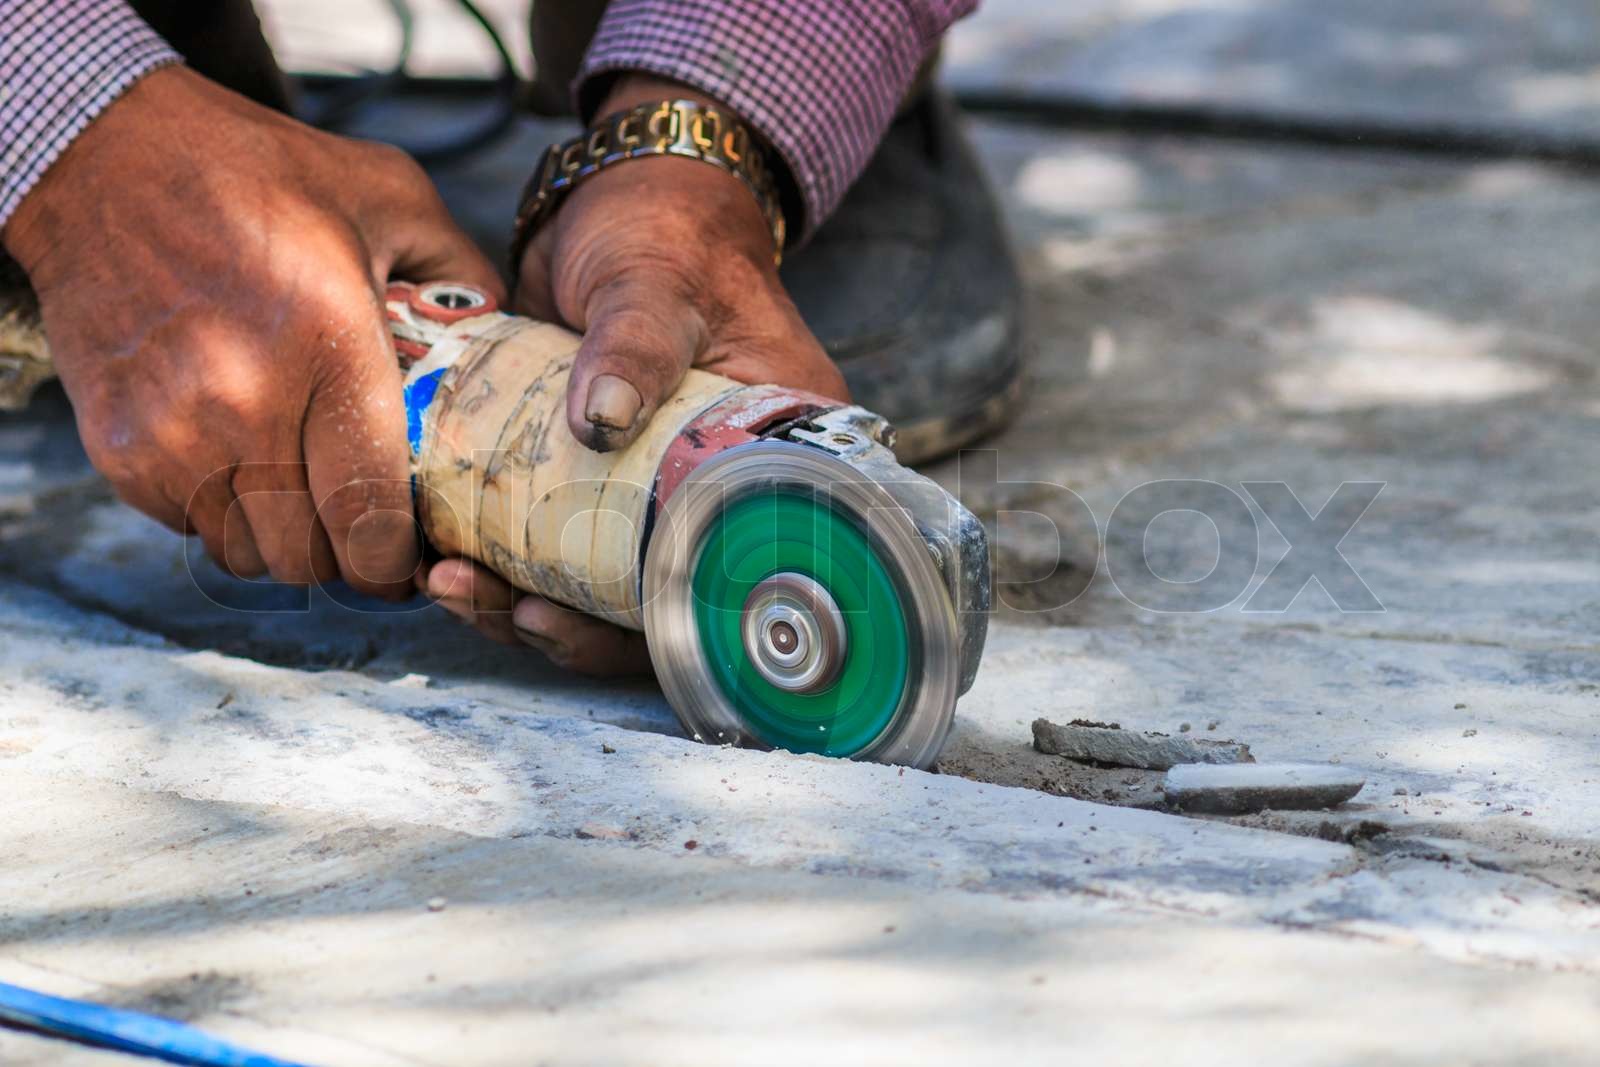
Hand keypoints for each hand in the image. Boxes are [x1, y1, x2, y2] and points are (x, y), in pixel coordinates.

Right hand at [3, 66, 503, 597]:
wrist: (108, 158)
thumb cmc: (257, 178)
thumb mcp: (389, 197)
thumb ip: (464, 273)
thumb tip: (509, 338)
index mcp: (327, 348)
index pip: (369, 520)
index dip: (397, 560)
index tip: (411, 549)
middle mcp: (244, 404)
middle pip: (312, 560)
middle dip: (347, 553)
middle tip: (363, 516)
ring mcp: (172, 434)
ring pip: (249, 555)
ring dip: (285, 536)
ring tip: (304, 483)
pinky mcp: (120, 448)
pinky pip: (190, 525)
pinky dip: (222, 510)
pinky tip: (241, 453)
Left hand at [426, 75, 846, 673]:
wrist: (614, 207)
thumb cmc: (666, 233)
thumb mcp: (656, 281)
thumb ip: (636, 342)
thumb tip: (603, 418)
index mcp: (776, 458)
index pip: (742, 569)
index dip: (670, 617)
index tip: (592, 615)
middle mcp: (722, 493)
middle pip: (665, 599)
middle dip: (578, 625)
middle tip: (505, 610)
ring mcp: (653, 496)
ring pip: (600, 590)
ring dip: (522, 602)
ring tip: (452, 582)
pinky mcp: (593, 488)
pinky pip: (553, 550)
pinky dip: (500, 564)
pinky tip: (443, 558)